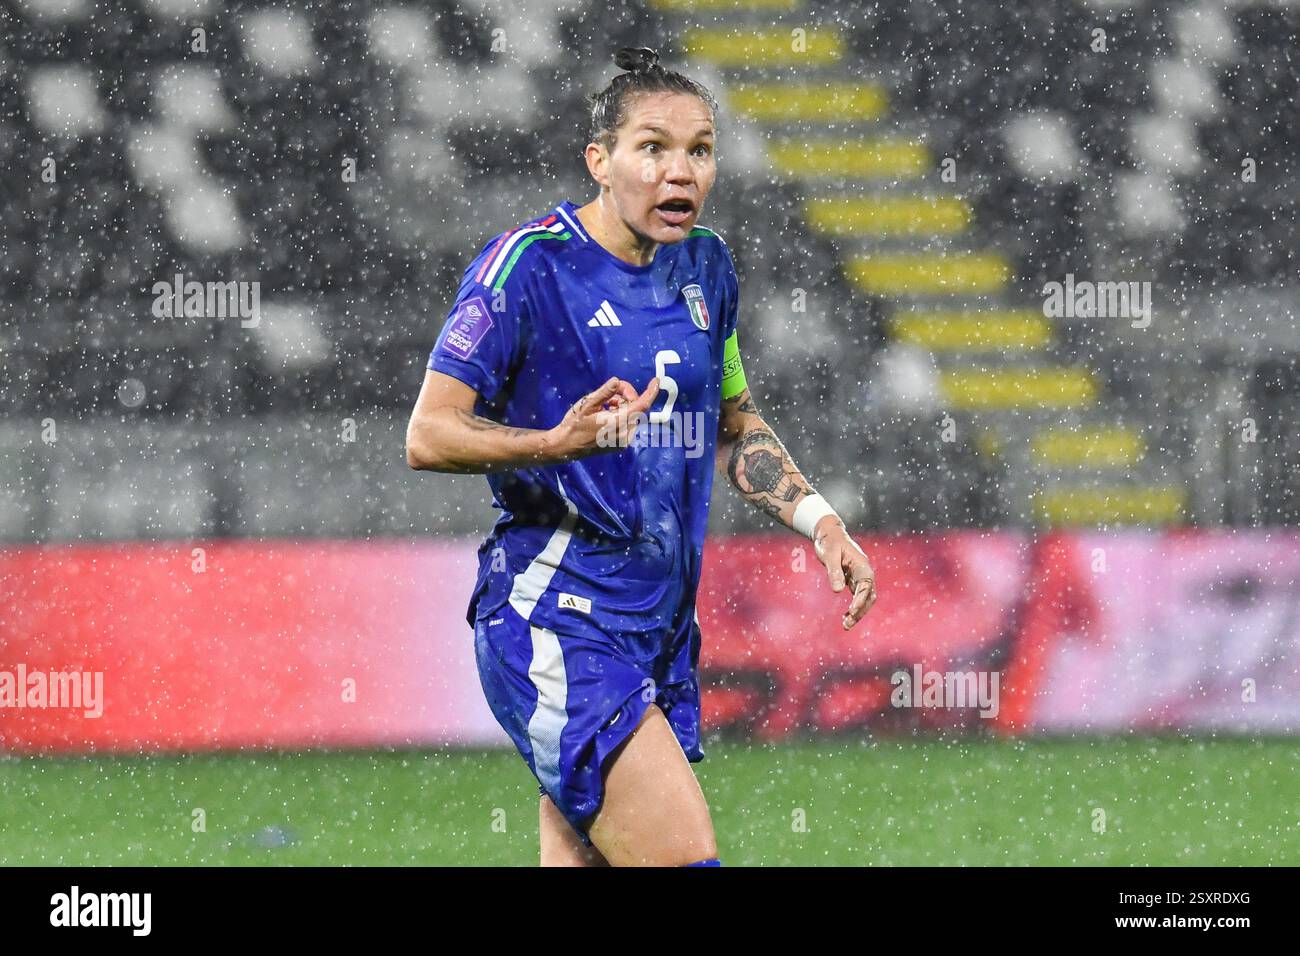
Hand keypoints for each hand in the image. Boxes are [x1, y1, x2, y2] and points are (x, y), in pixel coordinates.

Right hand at [544, 376, 659, 460]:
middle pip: (637, 408)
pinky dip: (622, 414)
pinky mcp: (622, 444)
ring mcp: (624, 441)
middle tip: (612, 390)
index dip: (650, 392)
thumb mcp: (586, 405)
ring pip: (633, 415)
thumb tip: (617, 381)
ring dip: (623, 405)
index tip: (656, 381)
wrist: (566, 447)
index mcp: (617, 423)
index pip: (641, 406)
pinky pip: (629, 424)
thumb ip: (604, 393)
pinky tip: (607, 413)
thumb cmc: (574, 425)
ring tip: (604, 404)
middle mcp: (625, 434)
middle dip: (627, 396)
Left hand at [812, 516, 876, 629]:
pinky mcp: (852, 580)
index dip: (860, 599)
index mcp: (862, 564)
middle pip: (869, 595)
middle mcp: (864, 572)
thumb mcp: (829, 554)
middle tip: (848, 623)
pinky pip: (857, 597)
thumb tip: (837, 591)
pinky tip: (845, 617)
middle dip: (861, 610)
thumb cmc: (829, 541)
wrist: (828, 533)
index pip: (866, 585)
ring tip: (846, 625)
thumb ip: (834, 571)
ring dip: (858, 612)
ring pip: (864, 598)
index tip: (852, 611)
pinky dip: (853, 608)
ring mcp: (859, 577)